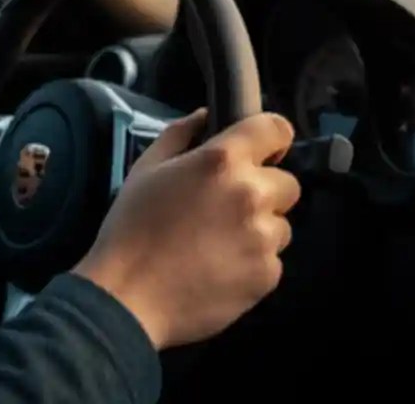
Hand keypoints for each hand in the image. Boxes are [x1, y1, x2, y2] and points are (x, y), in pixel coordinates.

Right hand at [73, 109, 299, 348]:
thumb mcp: (146, 170)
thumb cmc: (130, 229)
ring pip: (281, 225)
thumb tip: (205, 116)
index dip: (272, 138)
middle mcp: (252, 194)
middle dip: (265, 192)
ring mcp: (263, 238)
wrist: (128, 298)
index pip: (276, 129)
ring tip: (219, 244)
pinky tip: (219, 270)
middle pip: (287, 184)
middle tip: (227, 208)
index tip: (264, 152)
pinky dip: (253, 264)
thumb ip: (180, 135)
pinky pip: (272, 261)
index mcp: (223, 161)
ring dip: (260, 230)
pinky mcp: (267, 275)